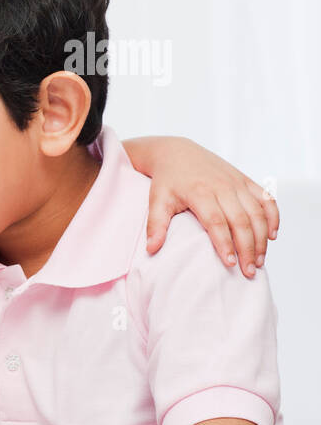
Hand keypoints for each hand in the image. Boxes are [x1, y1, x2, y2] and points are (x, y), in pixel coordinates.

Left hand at [142, 138, 278, 277]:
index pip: (216, 222)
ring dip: (262, 238)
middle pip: (241, 221)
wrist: (177, 152)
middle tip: (248, 272)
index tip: (229, 265)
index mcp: (200, 192)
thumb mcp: (156, 200)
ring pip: (257, 212)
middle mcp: (223, 186)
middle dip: (248, 248)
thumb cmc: (167, 180)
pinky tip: (272, 236)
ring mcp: (237, 182)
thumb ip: (155, 225)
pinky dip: (273, 216)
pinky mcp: (246, 180)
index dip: (224, 244)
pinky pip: (267, 199)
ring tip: (259, 261)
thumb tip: (151, 250)